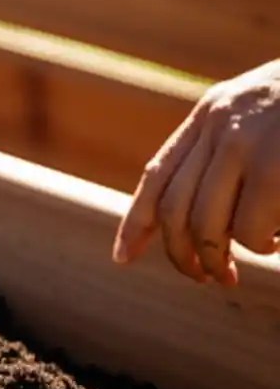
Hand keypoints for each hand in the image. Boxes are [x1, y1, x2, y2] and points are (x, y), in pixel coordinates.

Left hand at [113, 60, 279, 285]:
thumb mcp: (265, 111)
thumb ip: (231, 146)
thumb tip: (199, 215)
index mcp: (212, 112)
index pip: (157, 174)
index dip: (136, 221)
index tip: (124, 257)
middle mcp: (220, 127)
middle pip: (175, 209)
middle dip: (181, 254)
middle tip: (203, 277)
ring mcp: (248, 146)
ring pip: (207, 227)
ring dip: (216, 260)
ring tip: (233, 271)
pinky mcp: (276, 169)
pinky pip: (250, 230)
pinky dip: (259, 247)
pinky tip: (275, 243)